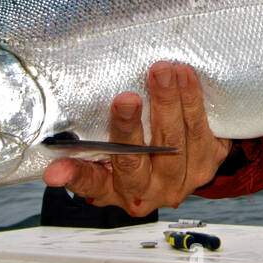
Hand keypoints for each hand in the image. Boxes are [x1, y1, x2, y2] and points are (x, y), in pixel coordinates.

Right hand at [42, 61, 231, 212]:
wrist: (189, 158)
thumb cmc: (138, 148)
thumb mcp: (110, 150)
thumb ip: (92, 138)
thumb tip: (62, 113)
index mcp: (112, 188)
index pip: (90, 183)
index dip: (73, 177)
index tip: (55, 170)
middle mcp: (144, 190)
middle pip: (135, 160)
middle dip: (129, 127)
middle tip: (125, 99)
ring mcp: (179, 180)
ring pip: (174, 142)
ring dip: (168, 103)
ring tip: (162, 71)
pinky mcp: (208, 163)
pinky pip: (200, 129)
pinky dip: (192, 100)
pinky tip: (185, 77)